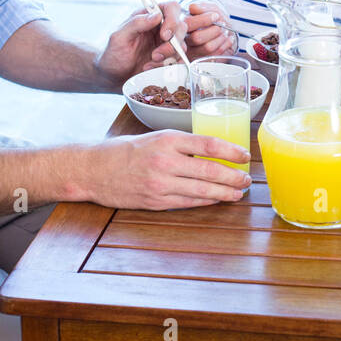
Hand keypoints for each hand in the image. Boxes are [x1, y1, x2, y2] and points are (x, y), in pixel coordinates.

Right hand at [90, 130, 250, 209]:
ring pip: (201, 191)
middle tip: (247, 180)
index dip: (231, 152)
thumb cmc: (125, 151)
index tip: (245, 156)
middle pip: (209, 171)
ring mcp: (160, 184)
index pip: (208, 145)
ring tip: (238, 193)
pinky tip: (217, 200)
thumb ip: (181, 144)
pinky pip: (186, 203)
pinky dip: (205, 202)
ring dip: (224, 193)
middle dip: (233, 177)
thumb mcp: (154, 138)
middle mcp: (165, 162)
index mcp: (167, 140)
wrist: (93, 170)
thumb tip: (212, 152)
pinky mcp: (155, 202)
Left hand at [96, 4, 184, 84]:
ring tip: (151, 62)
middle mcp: (160, 27)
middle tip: (156, 55)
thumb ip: (136, 23)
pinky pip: (178, 60)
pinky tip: (151, 68)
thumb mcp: (119, 37)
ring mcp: (165, 43)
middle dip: (172, 43)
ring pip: (181, 45)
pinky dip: (168, 66)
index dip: (173, 20)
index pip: (171, 8)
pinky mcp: (168, 58)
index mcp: (148, 16)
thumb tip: (157, 15)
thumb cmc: (113, 54)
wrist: (112, 76)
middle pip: (181, 27)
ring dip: (169, 56)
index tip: (165, 36)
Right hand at [177, 2, 237, 59]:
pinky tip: (228, 38)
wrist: (226, 31)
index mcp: (185, 27)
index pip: (188, 24)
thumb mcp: (211, 10)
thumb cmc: (216, 20)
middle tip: (222, 25)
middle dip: (213, 30)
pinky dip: (225, 44)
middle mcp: (187, 41)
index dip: (202, 20)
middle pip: (197, 38)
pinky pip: (216, 54)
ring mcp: (195, 53)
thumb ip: (203, 8)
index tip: (215, 16)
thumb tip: (192, 8)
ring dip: (220, 38)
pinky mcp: (205, 60)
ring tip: (225, 31)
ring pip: (207, 47)